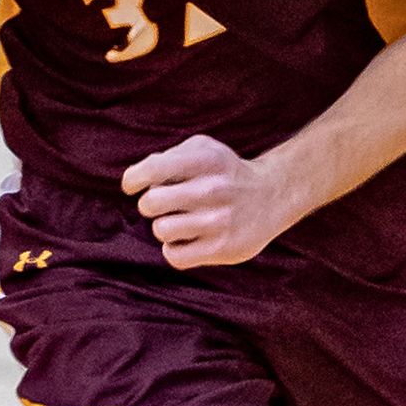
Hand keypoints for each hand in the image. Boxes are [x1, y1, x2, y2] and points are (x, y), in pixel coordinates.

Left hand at [121, 134, 300, 268]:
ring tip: (178, 222)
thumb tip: (138, 177)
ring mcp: (218, 221)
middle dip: (150, 205)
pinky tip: (185, 240)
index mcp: (206, 160)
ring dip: (164, 227)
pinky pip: (175, 256)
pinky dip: (174, 249)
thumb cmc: (226, 172)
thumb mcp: (205, 149)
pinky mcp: (222, 249)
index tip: (132, 186)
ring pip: (161, 230)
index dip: (133, 179)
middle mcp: (213, 189)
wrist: (272, 195)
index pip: (152, 169)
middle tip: (162, 205)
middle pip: (151, 203)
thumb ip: (170, 157)